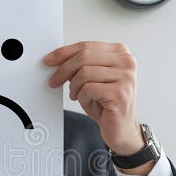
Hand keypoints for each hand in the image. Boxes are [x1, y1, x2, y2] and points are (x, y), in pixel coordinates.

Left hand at [45, 42, 149, 173]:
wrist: (121, 129)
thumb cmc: (106, 103)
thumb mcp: (92, 79)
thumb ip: (80, 65)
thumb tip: (55, 59)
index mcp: (120, 52)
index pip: (86, 46)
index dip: (64, 53)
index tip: (48, 60)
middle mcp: (126, 61)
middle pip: (84, 56)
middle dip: (64, 70)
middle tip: (54, 82)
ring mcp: (126, 77)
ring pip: (84, 73)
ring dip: (75, 87)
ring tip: (78, 96)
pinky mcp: (120, 93)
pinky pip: (88, 89)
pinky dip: (83, 98)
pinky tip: (90, 103)